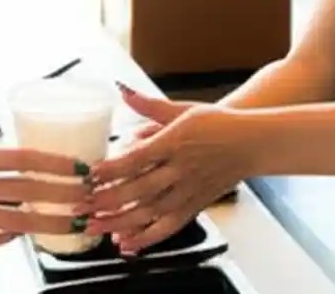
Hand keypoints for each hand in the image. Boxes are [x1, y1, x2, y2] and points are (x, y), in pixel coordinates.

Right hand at [0, 129, 91, 250]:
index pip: (24, 159)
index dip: (57, 163)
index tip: (80, 164)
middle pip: (29, 192)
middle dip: (65, 194)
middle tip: (90, 194)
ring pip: (16, 221)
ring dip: (49, 222)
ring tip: (73, 222)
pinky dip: (9, 237)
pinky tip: (21, 234)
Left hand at [81, 87, 251, 253]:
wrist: (252, 143)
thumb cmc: (218, 124)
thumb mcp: (182, 109)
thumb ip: (149, 105)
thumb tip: (123, 90)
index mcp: (176, 142)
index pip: (138, 158)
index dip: (113, 168)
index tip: (91, 174)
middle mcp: (181, 168)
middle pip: (140, 189)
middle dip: (108, 200)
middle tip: (82, 206)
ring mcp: (189, 189)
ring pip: (151, 212)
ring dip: (121, 222)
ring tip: (96, 227)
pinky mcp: (195, 204)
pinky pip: (168, 226)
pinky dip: (147, 237)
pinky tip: (127, 243)